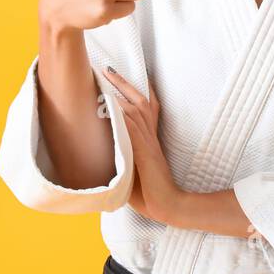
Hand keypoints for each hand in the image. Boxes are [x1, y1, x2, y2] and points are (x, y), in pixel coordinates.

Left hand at [102, 67, 181, 224]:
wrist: (169, 205)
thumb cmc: (151, 194)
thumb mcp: (136, 171)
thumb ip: (125, 158)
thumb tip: (104, 155)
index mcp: (150, 140)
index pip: (149, 109)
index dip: (140, 91)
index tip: (127, 77)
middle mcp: (150, 137)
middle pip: (142, 102)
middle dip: (125, 84)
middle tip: (109, 69)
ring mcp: (147, 143)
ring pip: (135, 110)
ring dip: (120, 93)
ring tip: (106, 78)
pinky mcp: (143, 152)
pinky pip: (131, 127)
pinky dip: (121, 114)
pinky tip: (110, 103)